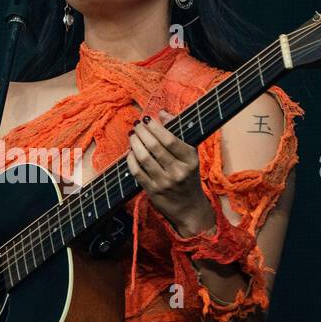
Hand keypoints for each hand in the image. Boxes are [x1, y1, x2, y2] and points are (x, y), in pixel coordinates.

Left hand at [126, 109, 215, 236]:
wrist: (190, 208)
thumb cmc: (188, 176)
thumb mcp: (190, 155)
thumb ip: (177, 133)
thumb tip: (162, 113)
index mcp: (190, 159)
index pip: (170, 139)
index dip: (155, 127)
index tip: (147, 119)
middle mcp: (179, 171)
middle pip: (155, 147)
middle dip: (142, 133)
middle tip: (136, 125)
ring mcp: (165, 183)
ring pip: (144, 158)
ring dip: (134, 144)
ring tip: (132, 136)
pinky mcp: (153, 192)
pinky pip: (137, 172)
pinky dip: (131, 160)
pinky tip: (130, 152)